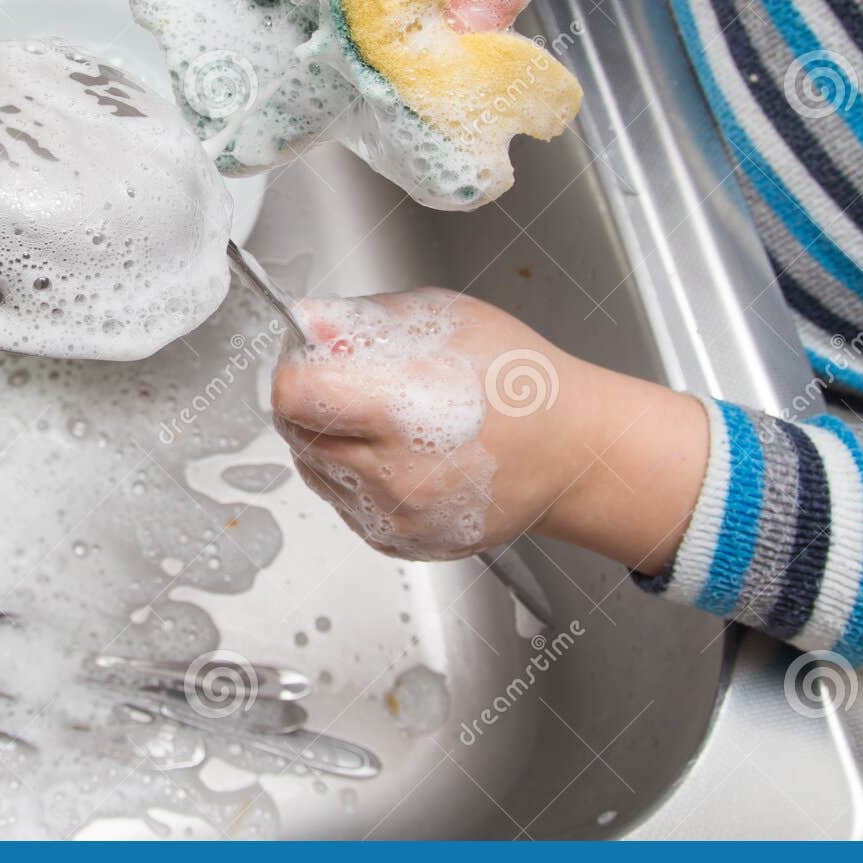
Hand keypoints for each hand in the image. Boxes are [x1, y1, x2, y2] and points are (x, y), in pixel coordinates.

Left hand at [271, 289, 709, 568]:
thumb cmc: (513, 380)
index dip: (296, 370)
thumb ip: (360, 321)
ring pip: (314, 469)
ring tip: (387, 420)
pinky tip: (400, 454)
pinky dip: (355, 475)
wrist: (568, 451)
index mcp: (401, 410)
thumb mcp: (440, 319)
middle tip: (358, 386)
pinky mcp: (399, 543)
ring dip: (331, 440)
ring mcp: (396, 516)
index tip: (315, 361)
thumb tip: (305, 323)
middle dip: (313, 404)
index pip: (293, 397)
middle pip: (297, 433)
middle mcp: (394, 474)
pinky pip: (343, 502)